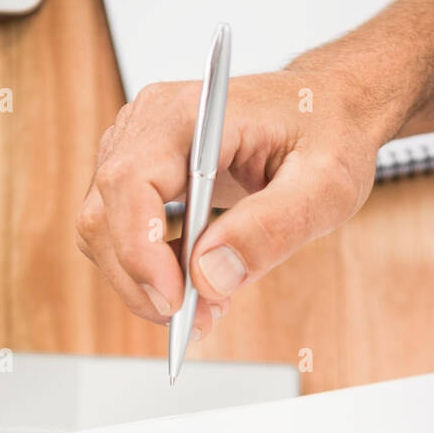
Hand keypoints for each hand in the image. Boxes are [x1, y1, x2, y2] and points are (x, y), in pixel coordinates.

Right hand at [76, 69, 384, 334]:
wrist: (326, 111)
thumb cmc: (329, 135)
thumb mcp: (324, 186)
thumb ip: (269, 229)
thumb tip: (209, 276)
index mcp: (191, 113)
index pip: (130, 182)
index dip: (140, 251)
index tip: (174, 303)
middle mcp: (150, 122)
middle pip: (104, 215)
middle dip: (143, 282)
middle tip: (201, 321)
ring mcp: (139, 147)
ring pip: (105, 231)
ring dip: (145, 283)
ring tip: (208, 305)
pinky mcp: (143, 174)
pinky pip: (122, 232)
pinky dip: (150, 271)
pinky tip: (196, 284)